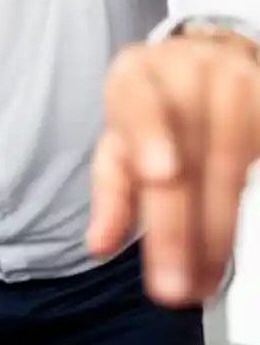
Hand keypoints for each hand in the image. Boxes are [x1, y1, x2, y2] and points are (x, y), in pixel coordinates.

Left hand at [87, 32, 259, 306]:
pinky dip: (248, 208)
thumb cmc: (153, 108)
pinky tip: (234, 249)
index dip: (151, 138)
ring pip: (233, 162)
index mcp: (136, 76)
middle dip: (181, 227)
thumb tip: (99, 245)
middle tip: (174, 285)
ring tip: (205, 280)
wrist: (208, 58)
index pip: (141, 106)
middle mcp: (189, 71)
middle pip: (189, 152)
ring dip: (218, 233)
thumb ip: (112, 190)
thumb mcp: (120, 140)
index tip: (160, 175)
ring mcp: (239, 79)